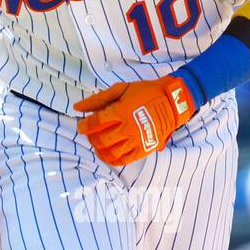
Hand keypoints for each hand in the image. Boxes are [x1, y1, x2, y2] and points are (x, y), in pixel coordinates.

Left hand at [74, 76, 195, 165]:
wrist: (172, 102)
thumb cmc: (145, 93)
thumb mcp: (121, 89)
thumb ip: (98, 99)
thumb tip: (77, 107)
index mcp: (121, 111)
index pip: (95, 123)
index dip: (84, 126)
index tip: (81, 125)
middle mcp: (128, 128)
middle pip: (101, 140)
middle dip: (91, 138)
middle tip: (90, 134)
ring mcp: (136, 140)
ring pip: (110, 152)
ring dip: (99, 150)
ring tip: (98, 144)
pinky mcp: (143, 149)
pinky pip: (123, 160)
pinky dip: (111, 160)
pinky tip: (107, 154)